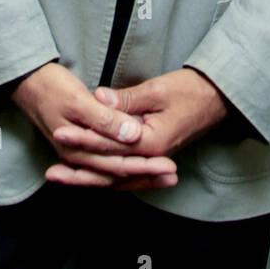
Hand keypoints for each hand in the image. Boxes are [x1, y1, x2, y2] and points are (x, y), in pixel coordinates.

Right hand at [10, 62, 177, 190]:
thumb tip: (131, 136)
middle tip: (173, 176)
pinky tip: (138, 171)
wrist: (26, 82)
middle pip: (118, 174)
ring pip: (113, 174)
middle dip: (147, 176)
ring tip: (164, 177)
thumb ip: (105, 120)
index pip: (118, 165)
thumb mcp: (78, 100)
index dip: (146, 166)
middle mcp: (77, 159)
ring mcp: (77, 156)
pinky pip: (105, 166)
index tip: (169, 167)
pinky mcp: (80, 149)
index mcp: (78, 150)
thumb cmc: (50, 87)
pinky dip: (124, 170)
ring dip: (138, 176)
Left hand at [49, 67, 229, 190]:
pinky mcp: (153, 156)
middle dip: (79, 170)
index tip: (60, 133)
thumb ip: (126, 99)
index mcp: (153, 143)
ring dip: (89, 179)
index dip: (84, 139)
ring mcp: (153, 159)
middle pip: (109, 170)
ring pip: (116, 176)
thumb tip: (98, 97)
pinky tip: (88, 177)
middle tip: (51, 173)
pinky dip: (106, 176)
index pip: (110, 145)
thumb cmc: (191, 90)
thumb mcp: (157, 90)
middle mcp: (152, 157)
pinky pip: (125, 172)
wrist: (218, 98)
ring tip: (62, 178)